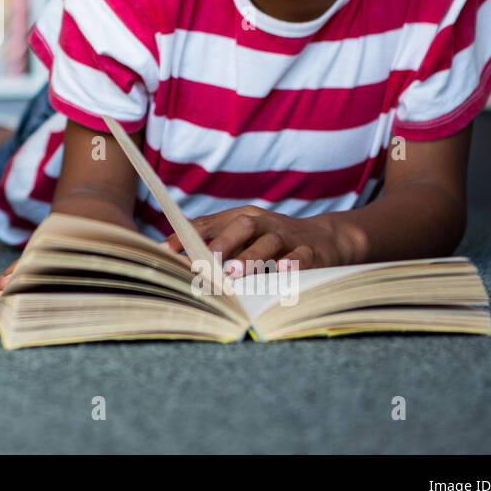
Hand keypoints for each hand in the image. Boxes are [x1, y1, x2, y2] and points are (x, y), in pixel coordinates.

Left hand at [161, 205, 353, 274]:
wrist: (325, 238)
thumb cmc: (271, 242)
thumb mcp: (244, 240)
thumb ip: (216, 250)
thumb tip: (177, 265)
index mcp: (241, 218)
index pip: (208, 223)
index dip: (186, 236)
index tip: (165, 251)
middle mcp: (263, 223)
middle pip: (242, 226)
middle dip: (222, 243)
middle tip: (205, 262)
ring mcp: (288, 236)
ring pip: (269, 242)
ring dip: (251, 257)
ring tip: (234, 272)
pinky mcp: (311, 251)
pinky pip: (302, 256)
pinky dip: (292, 263)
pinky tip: (282, 271)